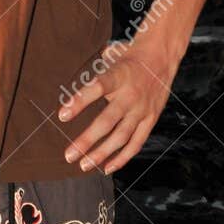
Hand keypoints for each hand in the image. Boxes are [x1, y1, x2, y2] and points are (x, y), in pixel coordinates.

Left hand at [57, 38, 172, 175]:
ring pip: (121, 136)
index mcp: (119, 75)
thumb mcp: (111, 56)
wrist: (162, 55)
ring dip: (101, 153)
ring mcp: (142, 109)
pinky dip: (122, 157)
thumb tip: (72, 89)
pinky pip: (136, 142)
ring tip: (83, 165)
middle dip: (87, 140)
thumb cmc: (129, 57)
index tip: (62, 116)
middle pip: (107, 121)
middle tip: (69, 155)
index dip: (79, 102)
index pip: (97, 88)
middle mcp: (130, 94)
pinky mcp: (151, 118)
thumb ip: (92, 73)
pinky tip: (107, 167)